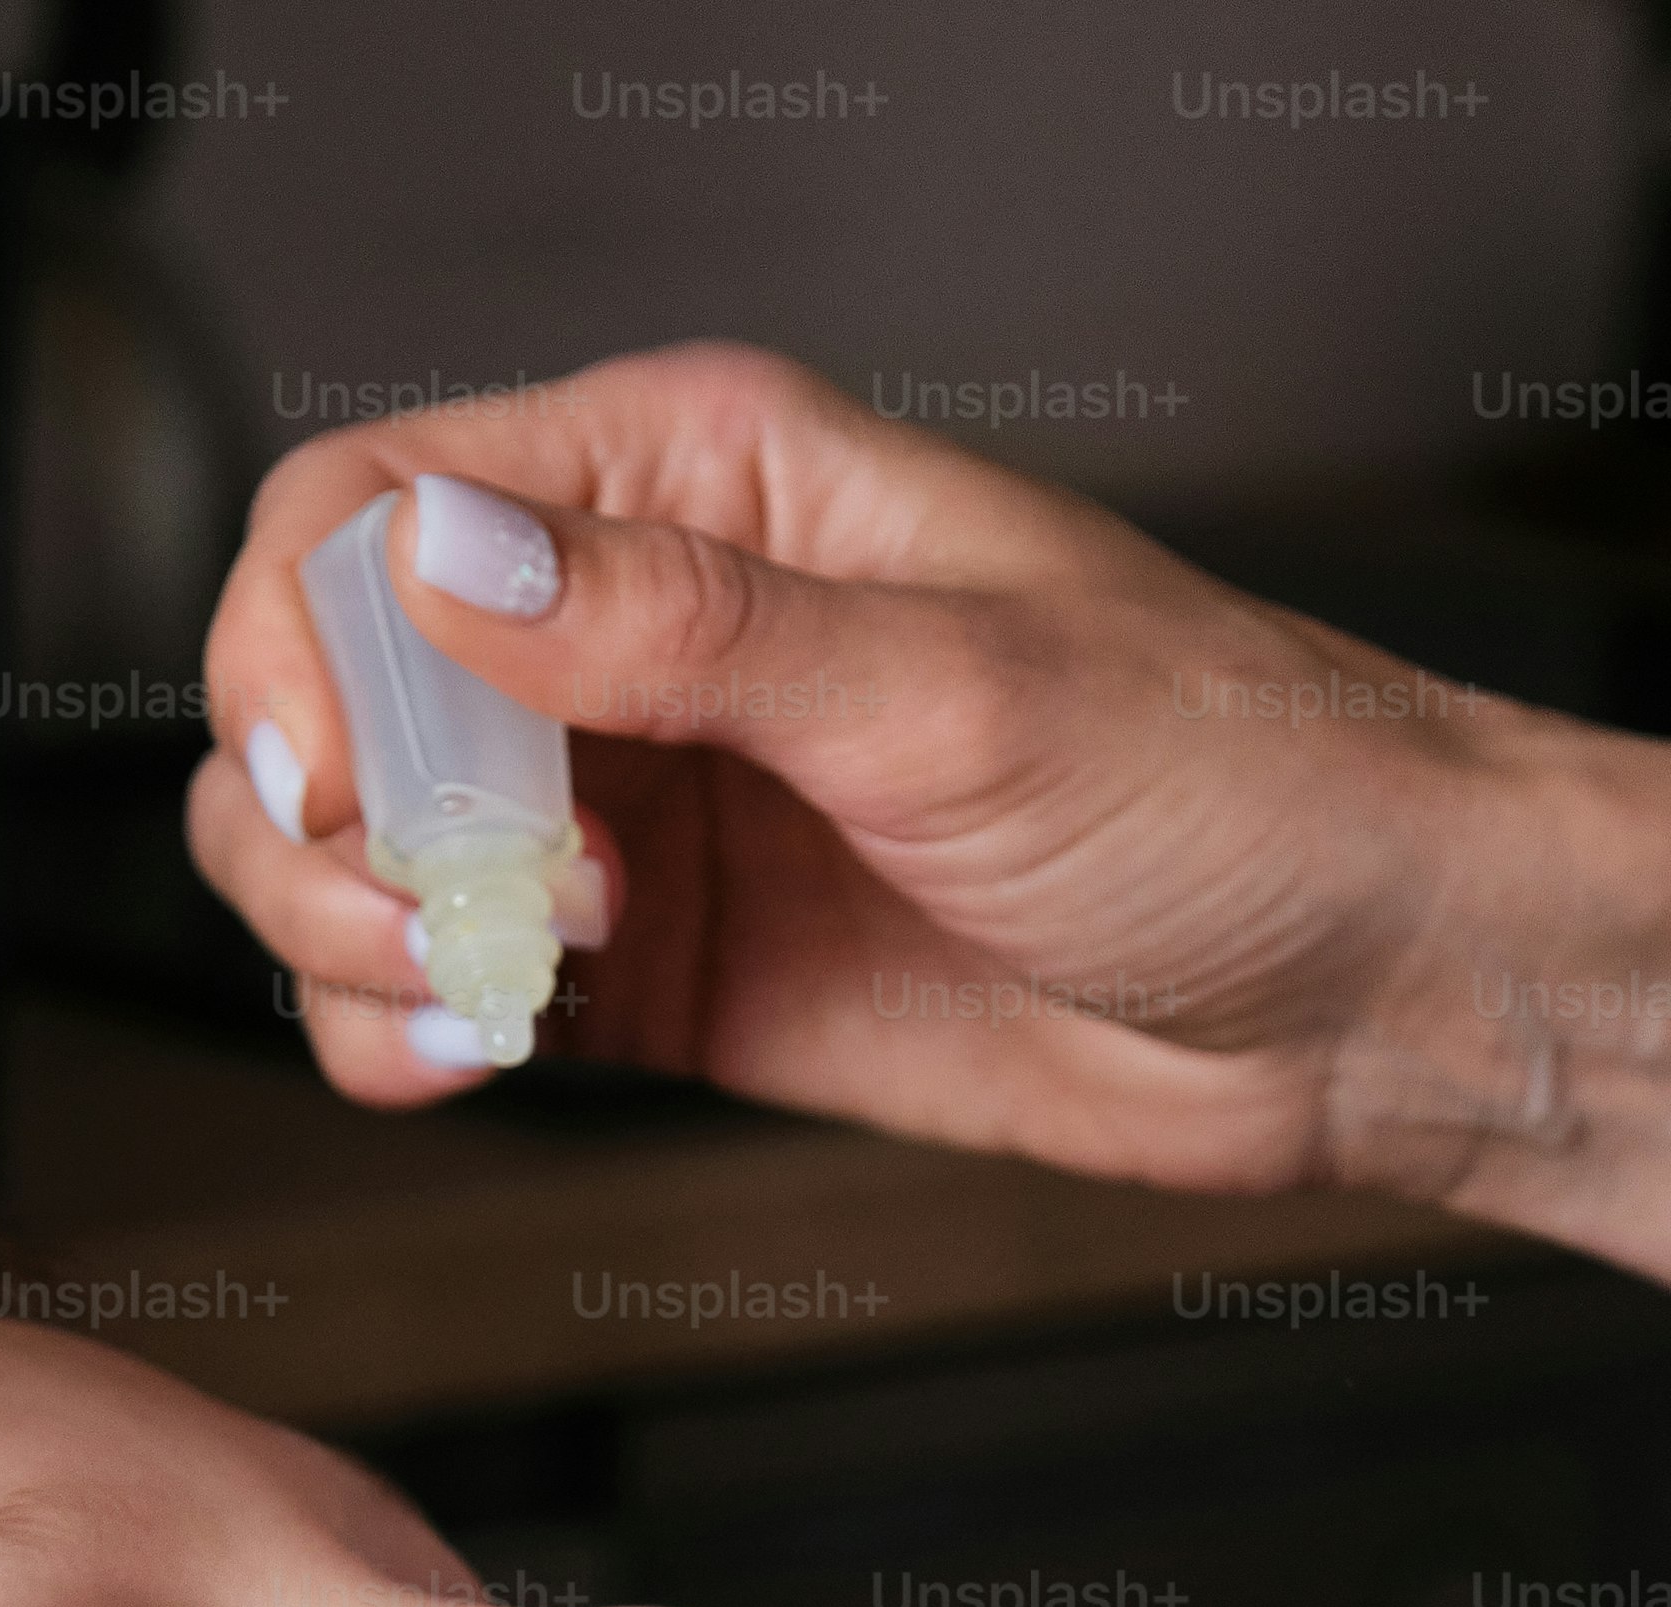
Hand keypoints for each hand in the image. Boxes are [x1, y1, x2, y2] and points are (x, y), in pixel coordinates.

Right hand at [182, 339, 1574, 1186]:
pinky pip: (444, 986)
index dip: (305, 644)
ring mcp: (638, 803)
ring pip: (355, 847)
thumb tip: (452, 559)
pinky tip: (471, 1060)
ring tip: (483, 1006)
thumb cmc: (1237, 786)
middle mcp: (640, 628)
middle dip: (324, 816)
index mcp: (701, 481)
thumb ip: (692, 633)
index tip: (343, 786)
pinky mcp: (657, 970)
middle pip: (326, 684)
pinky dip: (401, 1031)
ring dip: (346, 933)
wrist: (1365, 995)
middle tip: (451, 918)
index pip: (373, 507)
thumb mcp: (960, 693)